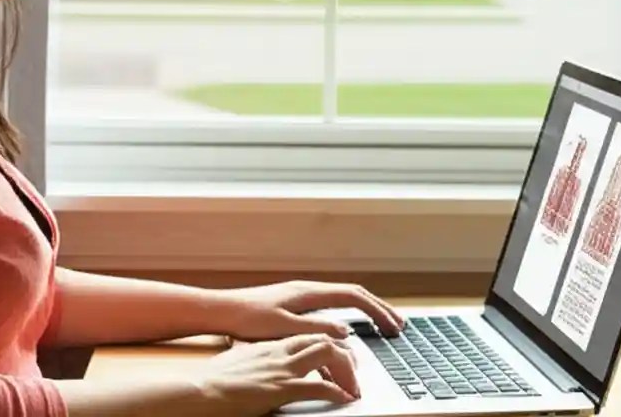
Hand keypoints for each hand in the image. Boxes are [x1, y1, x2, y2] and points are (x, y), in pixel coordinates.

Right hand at [192, 333, 360, 414]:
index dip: (329, 346)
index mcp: (271, 345)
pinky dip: (336, 392)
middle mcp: (280, 352)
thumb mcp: (236, 360)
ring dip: (346, 371)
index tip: (338, 359)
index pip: (309, 336)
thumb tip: (247, 354)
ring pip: (328, 354)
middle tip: (353, 373)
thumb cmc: (213, 380)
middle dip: (345, 355)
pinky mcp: (281, 388)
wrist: (200, 391)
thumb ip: (249, 355)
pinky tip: (342, 399)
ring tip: (352, 387)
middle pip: (324, 340)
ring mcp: (282, 369)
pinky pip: (319, 387)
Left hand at [216, 280, 403, 341]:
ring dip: (365, 309)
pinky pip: (332, 303)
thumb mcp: (283, 327)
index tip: (393, 326)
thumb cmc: (247, 319)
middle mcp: (308, 289)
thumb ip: (315, 328)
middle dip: (378, 308)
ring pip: (343, 297)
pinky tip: (351, 324)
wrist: (222, 309)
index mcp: (309, 293)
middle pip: (353, 294)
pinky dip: (349, 312)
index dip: (377, 311)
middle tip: (398, 324)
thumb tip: (346, 331)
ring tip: (382, 323)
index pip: (353, 297)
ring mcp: (302, 294)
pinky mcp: (295, 302)